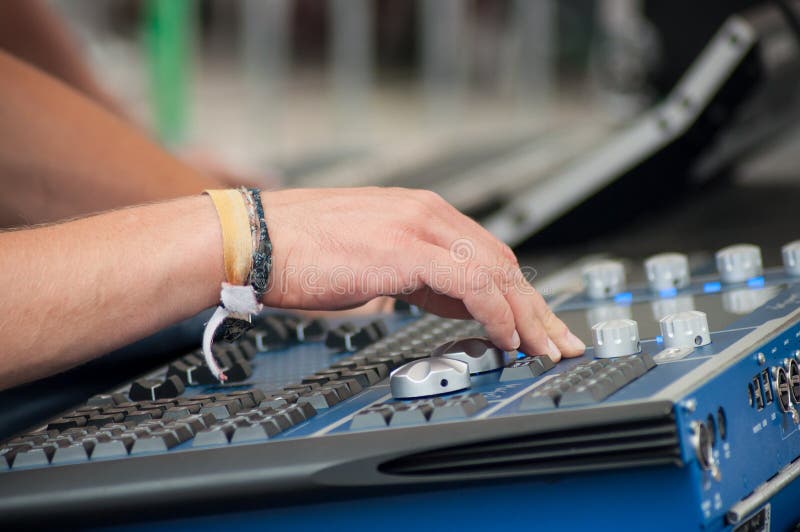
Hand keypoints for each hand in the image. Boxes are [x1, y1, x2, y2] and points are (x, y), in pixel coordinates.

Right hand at [261, 187, 585, 360]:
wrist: (258, 239)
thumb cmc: (304, 251)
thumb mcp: (377, 260)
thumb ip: (422, 276)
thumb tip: (454, 301)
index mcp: (422, 213)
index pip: (489, 253)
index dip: (519, 293)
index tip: (535, 324)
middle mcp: (428, 213)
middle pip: (503, 261)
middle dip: (535, 308)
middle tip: (557, 341)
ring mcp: (420, 227)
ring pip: (498, 271)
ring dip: (525, 315)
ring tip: (541, 349)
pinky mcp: (408, 248)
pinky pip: (473, 283)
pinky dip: (496, 312)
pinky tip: (504, 337)